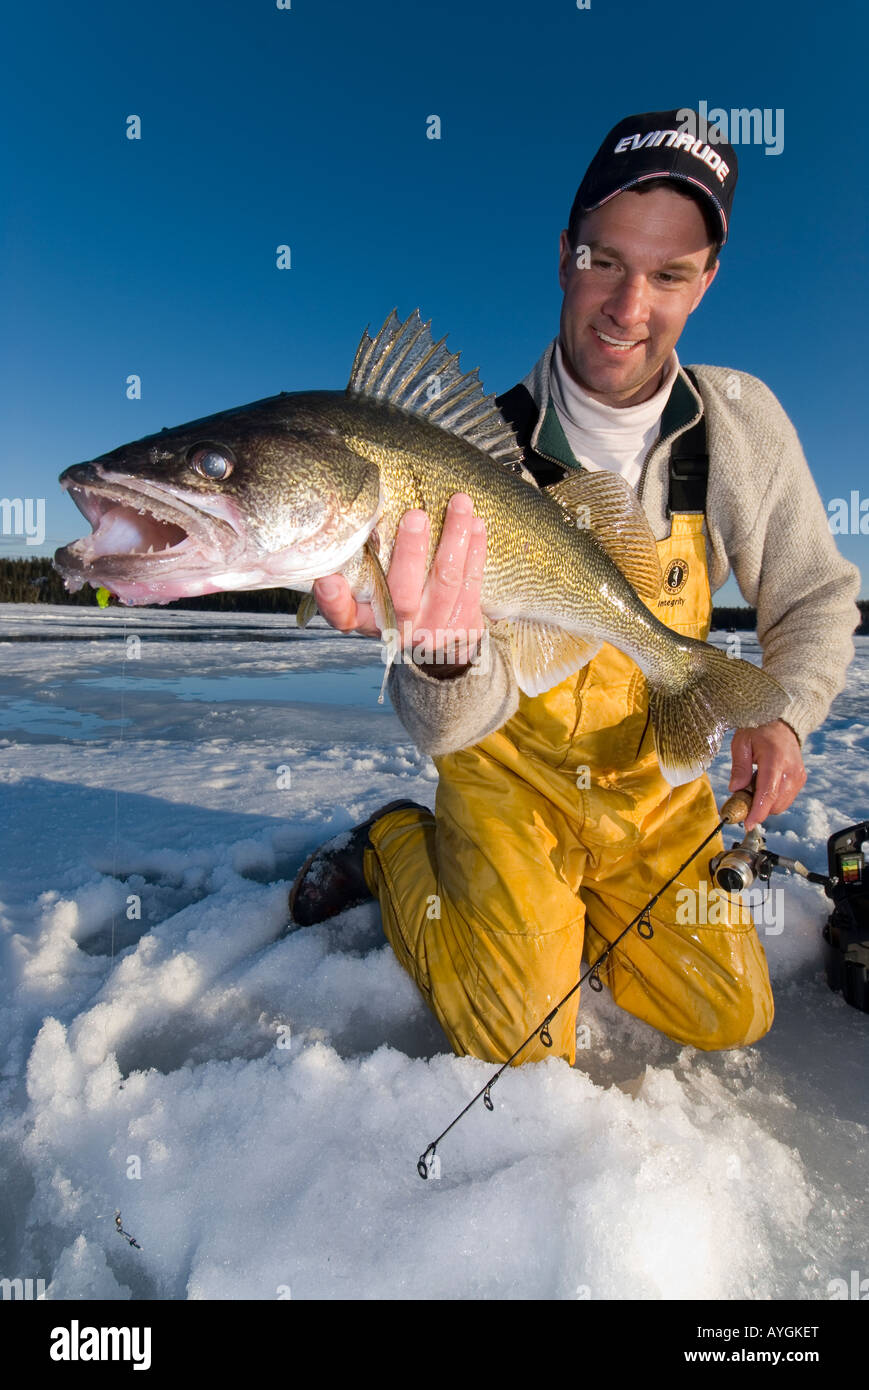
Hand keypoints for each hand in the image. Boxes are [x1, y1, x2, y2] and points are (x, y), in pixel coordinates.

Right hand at [312, 493, 486, 675]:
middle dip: (410, 553)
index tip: (328, 580)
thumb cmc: (395, 601)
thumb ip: (359, 564)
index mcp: (366, 620)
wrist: (436, 641)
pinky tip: (476, 524)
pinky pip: (472, 584)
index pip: (344, 616)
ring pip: (445, 583)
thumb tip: (355, 516)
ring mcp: (434, 631)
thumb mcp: (369, 590)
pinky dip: (475, 550)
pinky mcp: (464, 626)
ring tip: (459, 503)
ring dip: (454, 539)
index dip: (334, 602)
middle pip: (403, 596)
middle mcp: (399, 630)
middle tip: (415, 516)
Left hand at [728, 720, 806, 829]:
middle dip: (758, 809)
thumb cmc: (759, 729)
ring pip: (782, 804)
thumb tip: (736, 789)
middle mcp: (791, 770)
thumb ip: (739, 767)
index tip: (747, 824)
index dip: (757, 812)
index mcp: (775, 760)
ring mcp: (798, 776)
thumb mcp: (741, 743)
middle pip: (775, 803)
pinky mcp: (801, 779)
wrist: (781, 722)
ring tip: (753, 785)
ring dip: (765, 804)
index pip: (768, 794)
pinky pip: (786, 798)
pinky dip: (773, 799)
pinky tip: (763, 784)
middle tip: (741, 798)